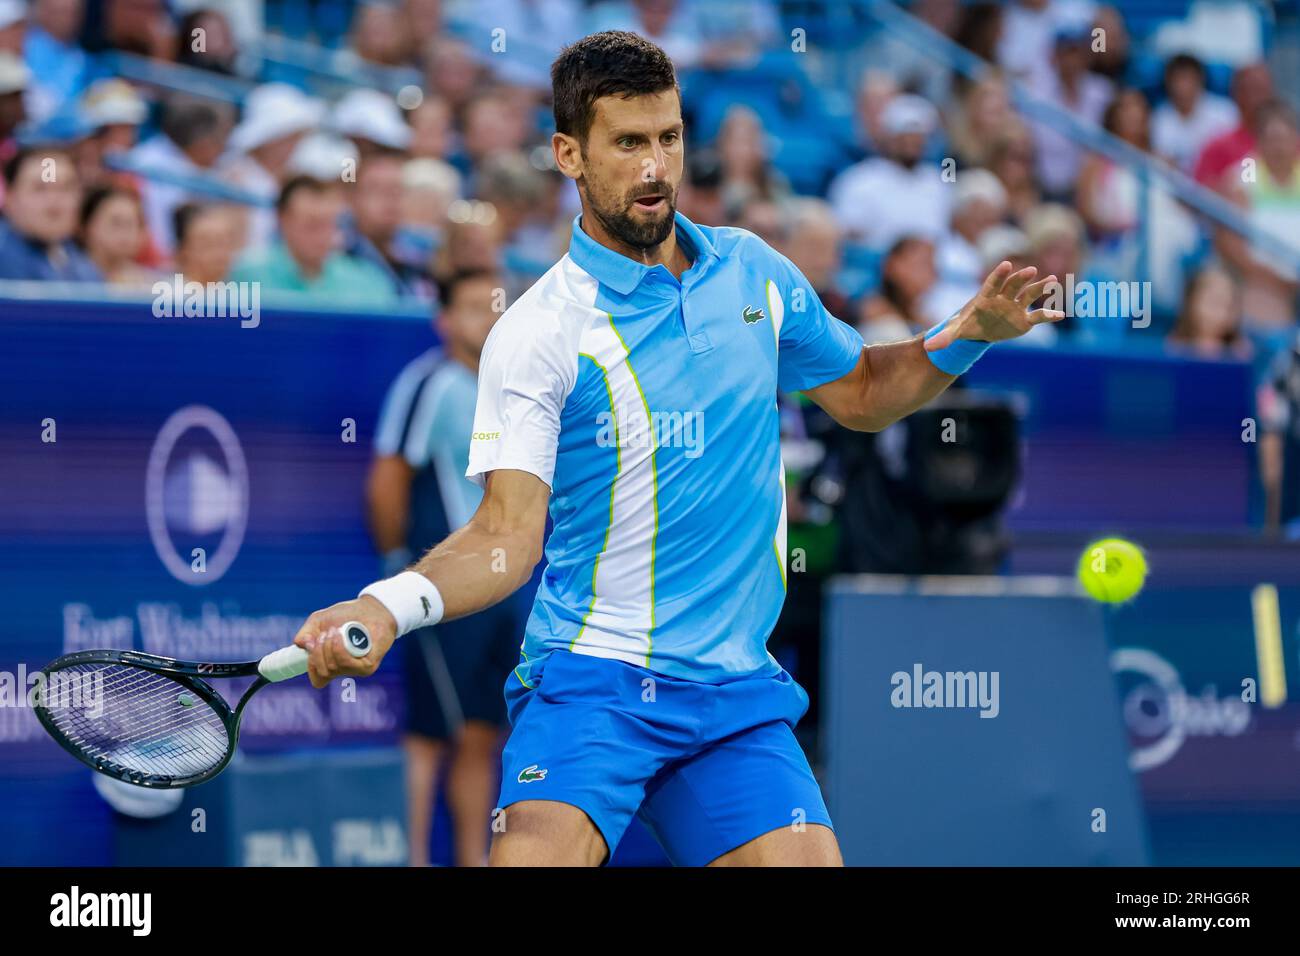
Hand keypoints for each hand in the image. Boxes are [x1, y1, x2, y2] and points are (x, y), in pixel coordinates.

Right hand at [292, 596, 397, 688]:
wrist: (372, 609)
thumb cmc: (347, 616)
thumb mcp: (319, 621)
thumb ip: (306, 632)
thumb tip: (300, 644)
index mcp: (331, 663)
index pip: (318, 679)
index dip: (310, 665)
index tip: (310, 643)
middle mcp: (343, 669)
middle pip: (322, 672)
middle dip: (317, 652)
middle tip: (324, 634)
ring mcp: (355, 669)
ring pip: (332, 667)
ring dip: (328, 647)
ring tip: (334, 631)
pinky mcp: (367, 666)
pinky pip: (346, 663)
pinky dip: (339, 648)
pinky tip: (340, 635)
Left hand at [925, 261, 1065, 350]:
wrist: (980, 330)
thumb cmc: (967, 324)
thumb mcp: (955, 331)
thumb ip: (944, 337)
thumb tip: (929, 347)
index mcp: (986, 297)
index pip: (992, 283)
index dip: (999, 275)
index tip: (1006, 264)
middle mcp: (1003, 297)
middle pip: (1013, 285)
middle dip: (1021, 278)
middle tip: (1030, 271)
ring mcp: (1015, 306)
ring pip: (1029, 295)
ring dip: (1040, 288)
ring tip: (1052, 281)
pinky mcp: (1024, 319)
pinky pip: (1038, 316)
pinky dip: (1048, 315)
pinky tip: (1060, 314)